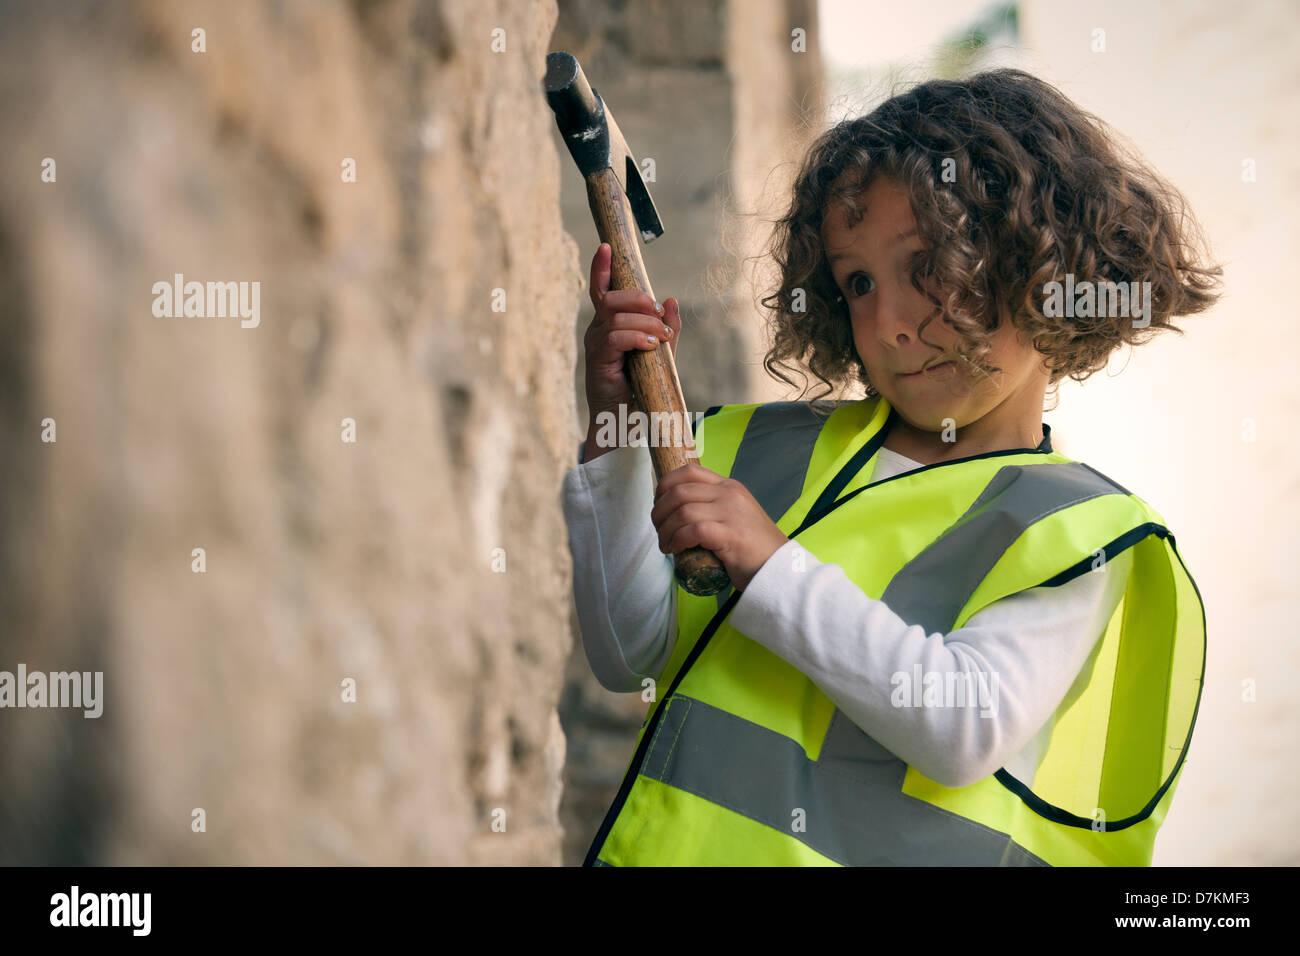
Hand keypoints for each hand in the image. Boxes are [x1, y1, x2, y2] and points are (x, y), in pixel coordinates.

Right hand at [583, 242, 681, 422]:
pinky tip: (651, 346)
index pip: (602, 290)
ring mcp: (595, 345)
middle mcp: (598, 331)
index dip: (601, 267)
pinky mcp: (597, 361)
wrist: (628, 421)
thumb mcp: (660, 353)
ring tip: (661, 337)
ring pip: (616, 315)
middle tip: (660, 314)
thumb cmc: (641, 388)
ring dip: (644, 321)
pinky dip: (637, 337)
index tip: (606, 246)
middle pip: (612, 297)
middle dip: (639, 298)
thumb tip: (673, 301)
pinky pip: (615, 337)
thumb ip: (666, 328)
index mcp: (610, 325)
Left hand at [651, 463, 789, 591]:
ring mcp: (731, 513)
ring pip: (682, 511)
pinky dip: (676, 540)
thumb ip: (714, 507)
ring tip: (665, 545)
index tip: (658, 503)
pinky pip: (692, 531)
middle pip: (679, 491)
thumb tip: (678, 512)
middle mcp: (729, 494)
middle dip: (660, 511)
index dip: (665, 484)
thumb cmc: (753, 548)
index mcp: (729, 486)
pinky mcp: (730, 535)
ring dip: (665, 530)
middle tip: (658, 530)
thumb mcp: (735, 516)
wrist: (778, 568)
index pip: (689, 471)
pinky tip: (674, 550)